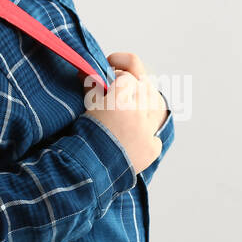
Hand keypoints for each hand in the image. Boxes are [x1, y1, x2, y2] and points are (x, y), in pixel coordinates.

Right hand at [80, 51, 166, 173]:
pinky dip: (145, 130)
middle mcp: (138, 114)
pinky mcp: (153, 148)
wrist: (88, 170)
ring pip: (157, 104)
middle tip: (119, 87)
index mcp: (120, 100)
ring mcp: (148, 132)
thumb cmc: (84, 136)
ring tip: (130, 107)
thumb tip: (88, 71)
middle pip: (144, 86)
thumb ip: (92, 86)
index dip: (117, 74)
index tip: (109, 74)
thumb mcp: (87, 106)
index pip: (127, 76)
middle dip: (132, 84)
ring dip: (145, 101)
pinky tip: (132, 133)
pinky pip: (154, 131)